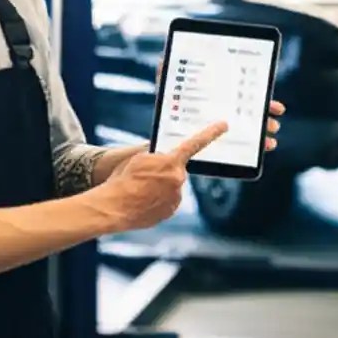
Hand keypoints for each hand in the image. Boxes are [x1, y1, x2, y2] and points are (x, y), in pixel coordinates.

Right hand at [94, 121, 228, 231]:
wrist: (113, 206)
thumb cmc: (122, 179)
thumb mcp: (138, 158)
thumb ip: (156, 156)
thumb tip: (163, 159)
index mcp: (171, 161)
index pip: (194, 144)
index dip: (210, 133)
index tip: (223, 125)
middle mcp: (178, 179)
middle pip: (176, 170)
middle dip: (165, 171)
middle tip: (146, 176)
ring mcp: (175, 197)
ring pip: (172, 187)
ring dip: (162, 187)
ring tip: (140, 190)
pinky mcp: (170, 211)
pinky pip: (168, 201)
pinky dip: (159, 200)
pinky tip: (144, 201)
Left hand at [155, 61, 286, 152]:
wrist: (164, 135)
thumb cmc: (170, 110)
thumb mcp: (169, 91)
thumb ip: (167, 76)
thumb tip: (163, 59)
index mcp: (220, 94)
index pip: (246, 94)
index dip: (264, 99)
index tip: (276, 107)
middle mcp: (228, 109)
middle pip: (254, 111)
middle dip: (267, 117)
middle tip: (273, 123)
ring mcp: (227, 127)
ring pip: (253, 129)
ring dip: (264, 133)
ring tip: (270, 139)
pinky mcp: (224, 144)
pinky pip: (246, 147)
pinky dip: (258, 147)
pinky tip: (265, 148)